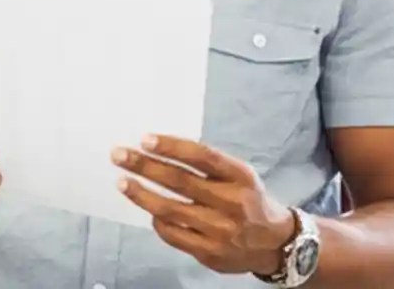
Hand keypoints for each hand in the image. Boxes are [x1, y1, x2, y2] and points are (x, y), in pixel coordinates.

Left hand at [113, 135, 294, 276]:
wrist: (274, 243)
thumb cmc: (249, 200)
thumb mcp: (239, 175)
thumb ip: (208, 166)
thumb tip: (161, 151)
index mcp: (240, 176)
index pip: (202, 156)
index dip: (172, 147)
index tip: (145, 140)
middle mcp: (231, 202)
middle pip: (180, 181)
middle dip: (145, 166)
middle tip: (120, 155)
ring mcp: (220, 230)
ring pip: (171, 210)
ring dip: (142, 194)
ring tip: (122, 182)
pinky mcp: (210, 252)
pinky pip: (174, 234)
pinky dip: (157, 220)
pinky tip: (148, 210)